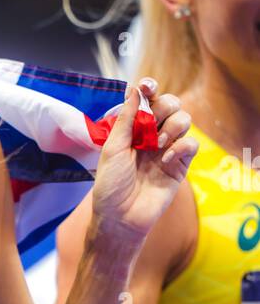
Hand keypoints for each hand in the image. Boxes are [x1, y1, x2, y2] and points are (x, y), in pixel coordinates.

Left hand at [91, 77, 197, 248]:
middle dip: (164, 106)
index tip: (148, 87)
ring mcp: (167, 149)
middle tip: (152, 124)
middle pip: (170, 104)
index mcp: (133, 129)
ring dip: (173, 125)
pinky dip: (181, 147)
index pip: (147, 100)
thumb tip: (134, 90)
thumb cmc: (111, 184)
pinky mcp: (180, 165)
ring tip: (158, 144)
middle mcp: (152, 135)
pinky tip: (166, 160)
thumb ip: (126, 120)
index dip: (150, 89)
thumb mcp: (113, 148)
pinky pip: (192, 144)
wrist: (121, 217)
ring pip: (184, 120)